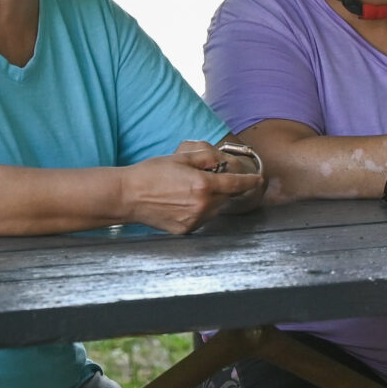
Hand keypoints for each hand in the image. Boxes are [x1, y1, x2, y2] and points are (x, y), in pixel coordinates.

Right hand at [121, 141, 261, 233]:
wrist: (128, 196)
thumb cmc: (151, 174)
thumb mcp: (180, 157)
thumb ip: (206, 157)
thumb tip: (222, 161)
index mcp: (203, 186)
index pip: (237, 184)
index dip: (250, 181)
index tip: (258, 179)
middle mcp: (202, 206)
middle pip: (227, 198)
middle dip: (225, 189)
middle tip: (209, 180)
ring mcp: (195, 220)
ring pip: (216, 210)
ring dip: (212, 201)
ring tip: (191, 191)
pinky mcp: (186, 230)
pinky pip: (202, 220)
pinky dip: (200, 211)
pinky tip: (183, 203)